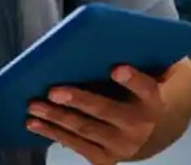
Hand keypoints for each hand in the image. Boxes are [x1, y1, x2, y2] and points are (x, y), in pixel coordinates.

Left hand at [25, 65, 166, 163]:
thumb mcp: (145, 77)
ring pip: (86, 130)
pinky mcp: (105, 158)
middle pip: (107, 112)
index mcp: (153, 101)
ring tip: (34, 106)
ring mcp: (122, 146)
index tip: (116, 69)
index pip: (146, 88)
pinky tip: (34, 123)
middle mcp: (140, 126)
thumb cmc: (139, 93)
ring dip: (56, 117)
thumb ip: (132, 61)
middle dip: (79, 101)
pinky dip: (53, 133)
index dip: (132, 79)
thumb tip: (96, 37)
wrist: (156, 133)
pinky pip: (76, 145)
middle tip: (53, 91)